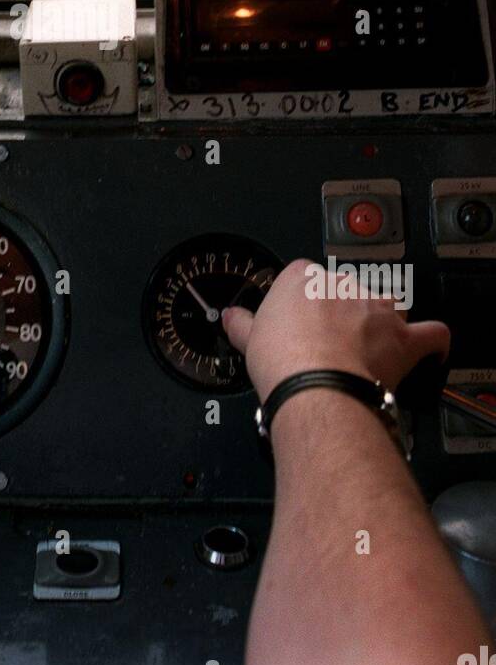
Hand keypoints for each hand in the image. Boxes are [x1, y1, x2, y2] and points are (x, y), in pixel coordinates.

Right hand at [222, 258, 449, 402]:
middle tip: (331, 342)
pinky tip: (427, 349)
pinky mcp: (404, 338)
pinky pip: (431, 332)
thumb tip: (230, 317)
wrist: (316, 386)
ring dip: (385, 322)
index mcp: (303, 278)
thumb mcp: (250, 339)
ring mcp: (377, 310)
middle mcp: (343, 287)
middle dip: (344, 313)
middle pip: (348, 291)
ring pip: (390, 305)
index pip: (304, 278)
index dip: (304, 301)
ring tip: (372, 345)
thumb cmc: (285, 361)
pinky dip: (432, 341)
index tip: (300, 320)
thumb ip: (241, 323)